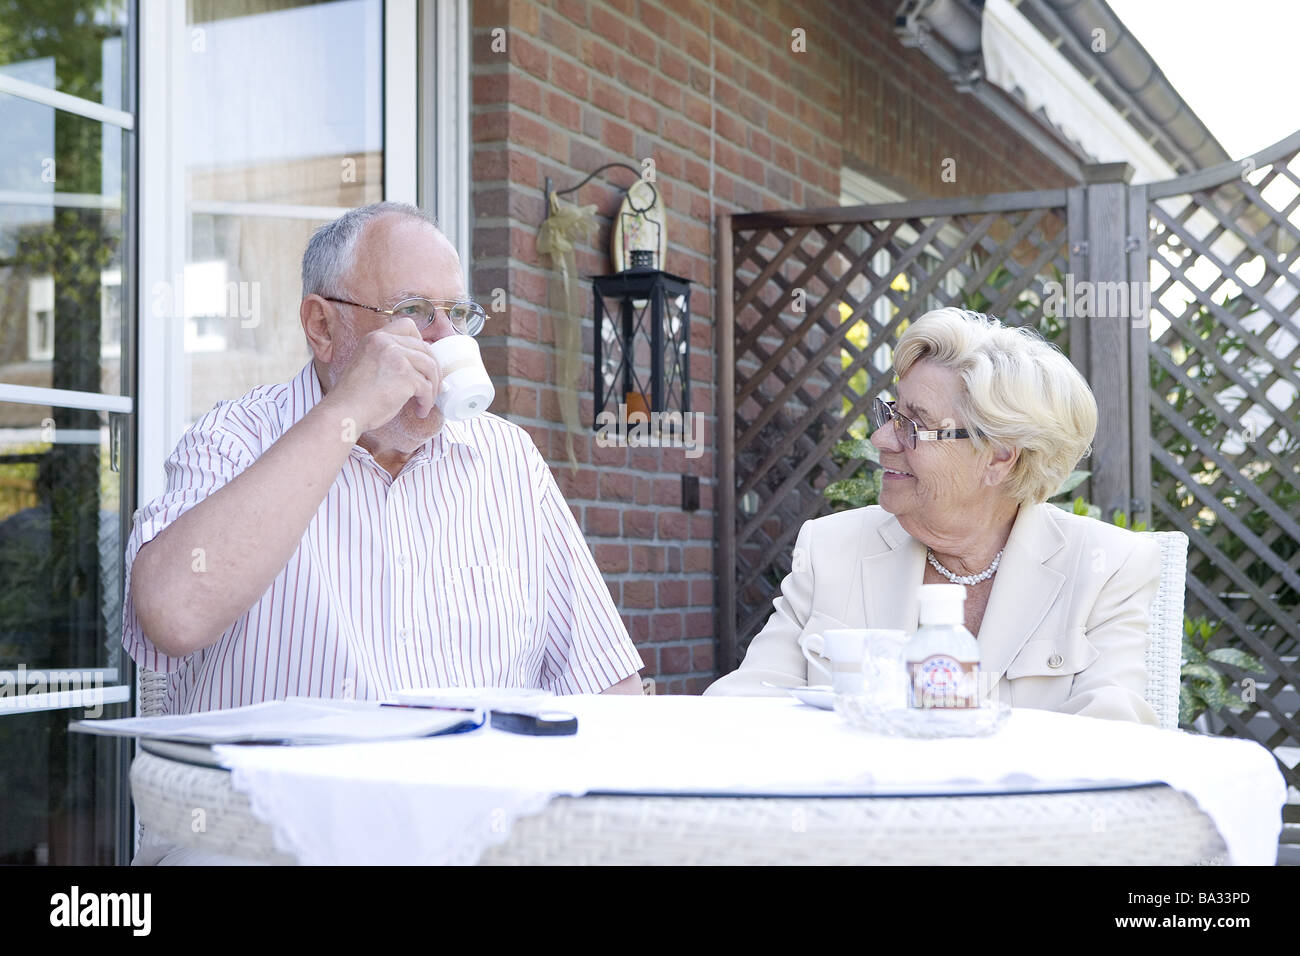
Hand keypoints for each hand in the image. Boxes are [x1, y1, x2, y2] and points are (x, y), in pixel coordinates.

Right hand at [322, 317, 442, 433]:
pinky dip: (427, 402)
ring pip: (431, 367)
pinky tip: (420, 411)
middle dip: (433, 370)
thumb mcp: (367, 363)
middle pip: (425, 348)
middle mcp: (386, 342)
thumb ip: (387, 357)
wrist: (344, 412)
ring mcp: (397, 357)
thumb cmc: (355, 396)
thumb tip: (419, 365)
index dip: (421, 342)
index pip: (408, 326)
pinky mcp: (405, 376)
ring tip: (425, 402)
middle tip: (432, 387)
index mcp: (376, 337)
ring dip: (433, 387)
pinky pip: (427, 387)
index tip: (422, 360)